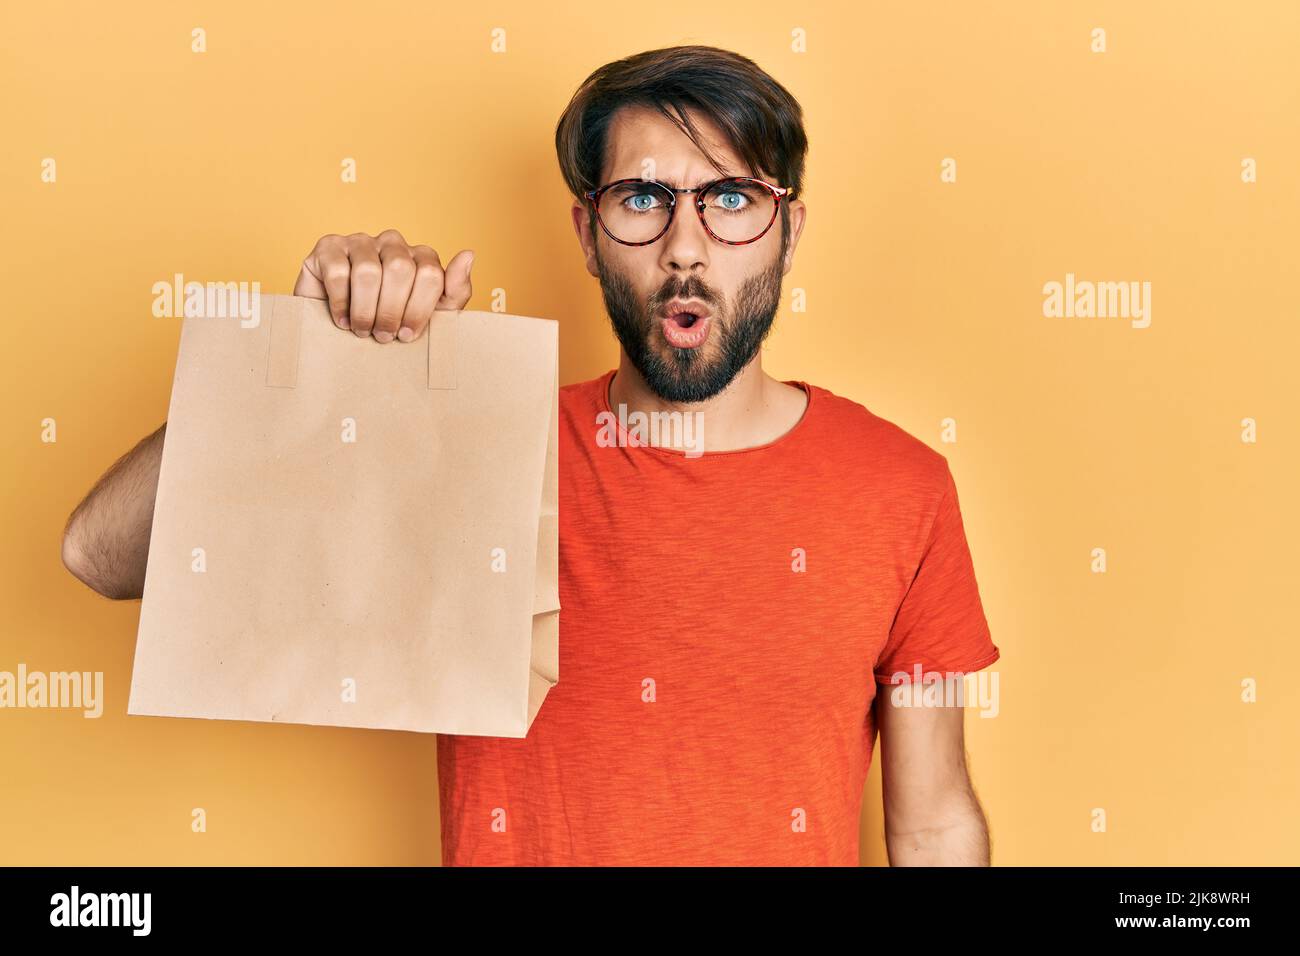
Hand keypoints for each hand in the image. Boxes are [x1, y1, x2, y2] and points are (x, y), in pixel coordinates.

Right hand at [293, 229, 473, 342]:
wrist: (341, 336)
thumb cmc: (391, 325)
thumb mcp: (431, 317)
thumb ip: (455, 291)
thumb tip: (469, 254)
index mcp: (420, 256)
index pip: (430, 274)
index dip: (419, 310)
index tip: (408, 336)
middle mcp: (392, 242)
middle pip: (400, 269)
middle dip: (392, 311)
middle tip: (384, 336)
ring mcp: (359, 241)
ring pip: (368, 271)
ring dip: (366, 310)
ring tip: (363, 331)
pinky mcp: (328, 247)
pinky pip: (338, 271)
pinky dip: (342, 303)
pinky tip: (343, 321)